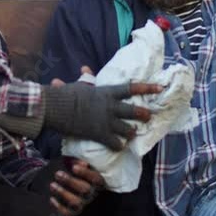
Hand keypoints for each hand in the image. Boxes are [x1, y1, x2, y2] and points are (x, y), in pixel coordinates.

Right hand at [43, 67, 161, 150]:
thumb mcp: (79, 86)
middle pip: (133, 112)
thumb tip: (85, 69)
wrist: (56, 108)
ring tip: (132, 134)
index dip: (147, 88)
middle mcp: (110, 107)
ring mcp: (106, 121)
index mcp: (107, 92)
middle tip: (149, 116)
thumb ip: (87, 80)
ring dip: (131, 133)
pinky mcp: (99, 134)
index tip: (160, 88)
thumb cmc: (65, 95)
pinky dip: (118, 145)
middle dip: (144, 115)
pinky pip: (115, 143)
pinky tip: (119, 147)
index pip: (131, 88)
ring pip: (127, 129)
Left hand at [48, 159, 104, 215]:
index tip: (73, 167)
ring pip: (75, 201)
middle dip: (70, 181)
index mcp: (99, 185)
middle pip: (84, 190)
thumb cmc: (90, 185)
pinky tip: (52, 199)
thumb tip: (77, 162)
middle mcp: (94, 196)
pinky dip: (59, 207)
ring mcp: (86, 207)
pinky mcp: (78, 215)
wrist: (95, 208)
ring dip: (63, 193)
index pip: (95, 179)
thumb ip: (84, 166)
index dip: (85, 173)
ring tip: (52, 185)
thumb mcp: (90, 174)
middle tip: (58, 173)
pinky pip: (68, 212)